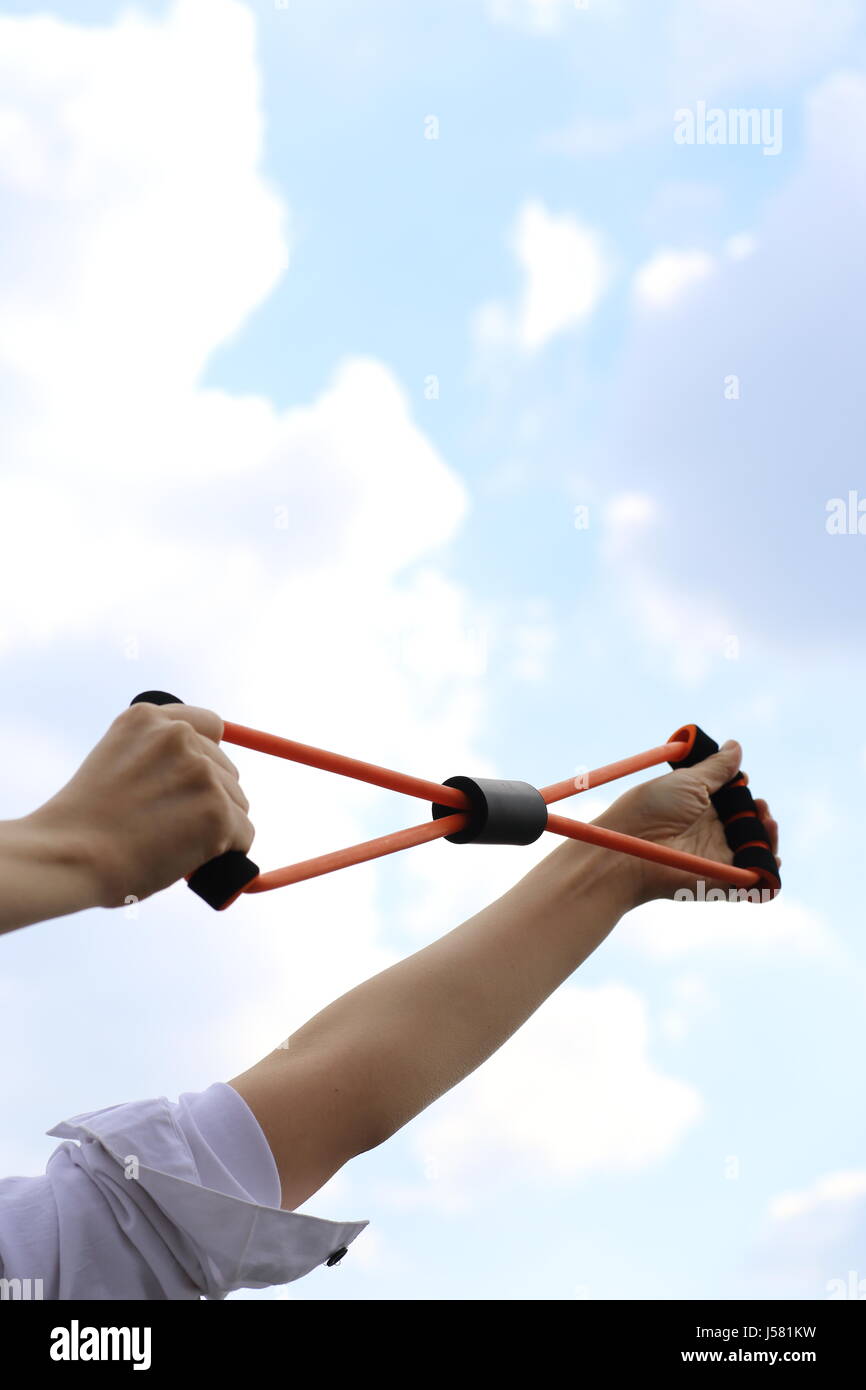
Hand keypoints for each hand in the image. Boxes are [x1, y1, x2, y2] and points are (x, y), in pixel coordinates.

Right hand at [24, 702, 254, 907]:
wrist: (66, 857)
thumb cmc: (80, 824)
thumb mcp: (113, 762)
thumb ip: (154, 759)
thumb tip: (200, 781)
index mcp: (148, 717)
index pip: (209, 725)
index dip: (206, 758)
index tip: (193, 784)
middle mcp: (179, 736)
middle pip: (227, 769)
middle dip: (210, 798)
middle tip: (172, 827)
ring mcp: (201, 772)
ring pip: (237, 804)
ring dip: (217, 826)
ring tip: (173, 844)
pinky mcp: (218, 810)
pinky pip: (244, 835)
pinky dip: (227, 852)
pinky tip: (194, 860)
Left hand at [591, 740, 780, 907]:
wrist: (630, 848)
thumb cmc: (650, 810)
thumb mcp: (687, 782)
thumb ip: (716, 769)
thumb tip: (735, 746)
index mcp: (700, 808)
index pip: (733, 801)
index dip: (744, 792)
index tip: (745, 781)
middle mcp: (710, 833)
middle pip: (748, 824)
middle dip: (761, 813)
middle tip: (759, 804)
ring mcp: (717, 858)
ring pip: (756, 849)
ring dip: (769, 835)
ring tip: (766, 819)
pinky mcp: (722, 882)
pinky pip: (754, 881)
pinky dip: (770, 869)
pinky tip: (772, 852)